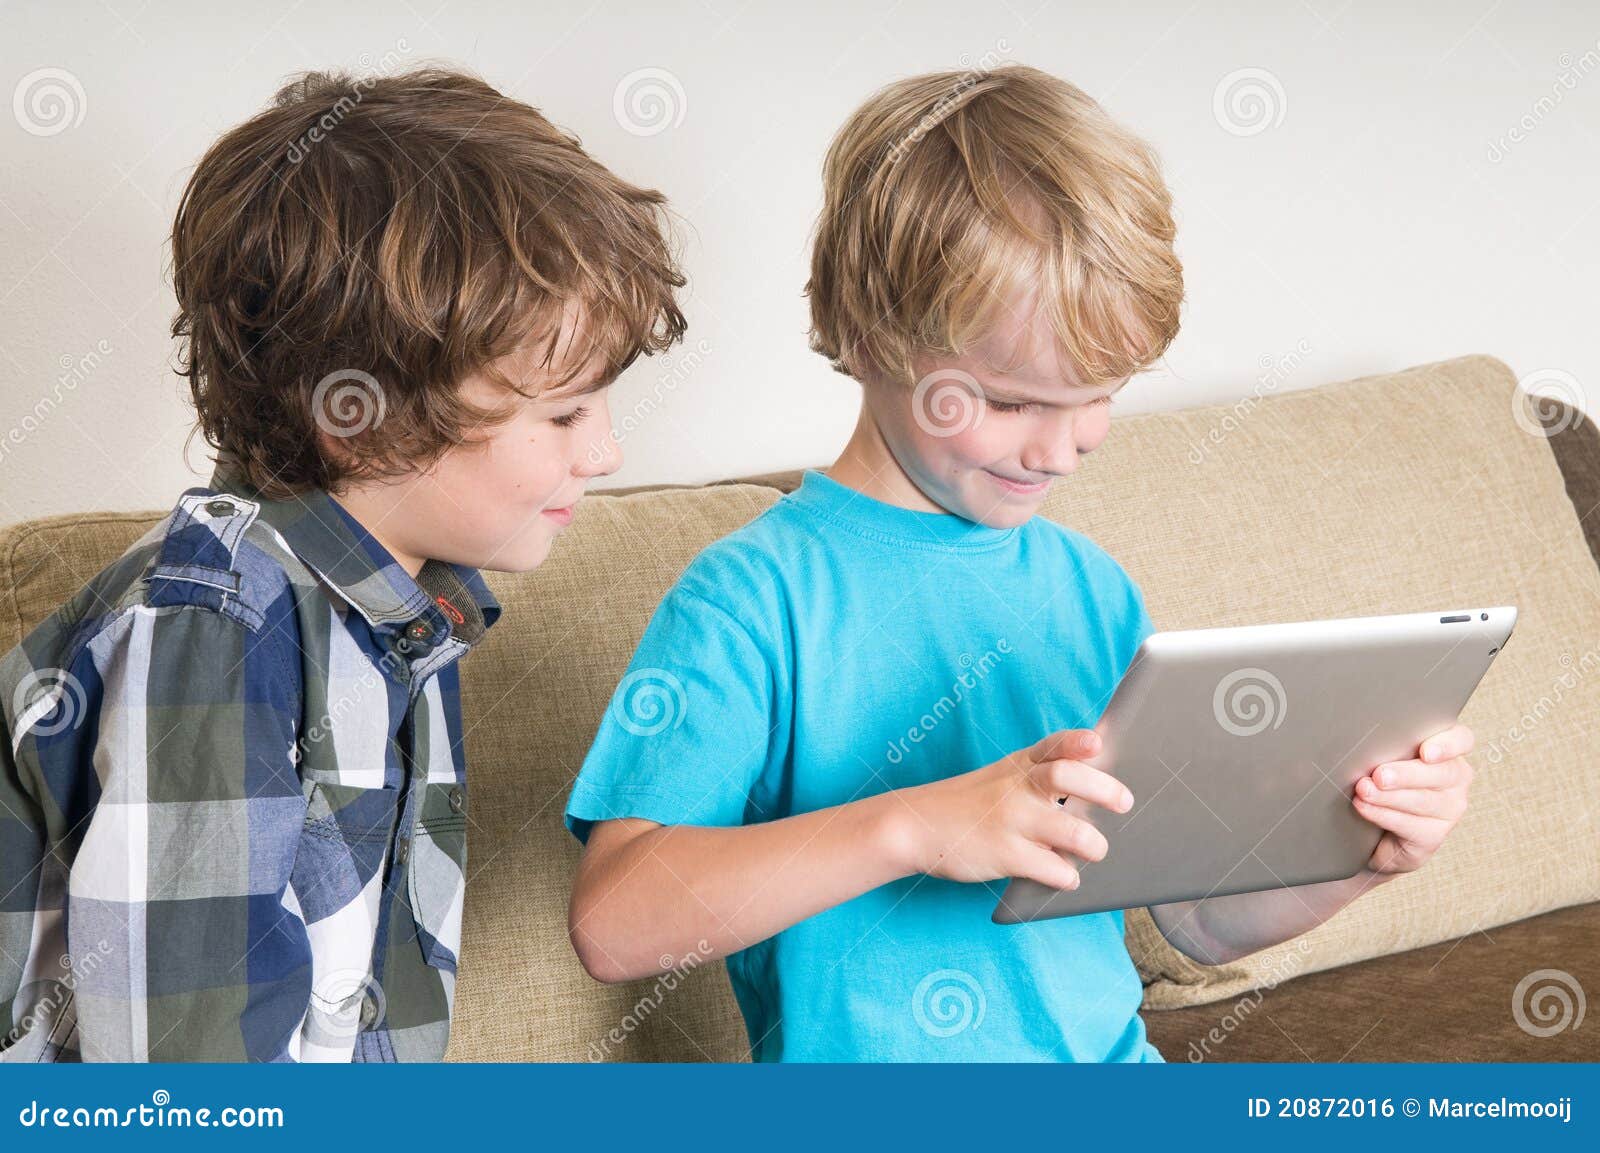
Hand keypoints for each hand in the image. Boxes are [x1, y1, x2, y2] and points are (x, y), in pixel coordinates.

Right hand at [890, 728, 1134, 888]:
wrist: (914, 825)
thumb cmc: (969, 804)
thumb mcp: (1000, 777)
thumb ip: (1037, 777)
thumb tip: (1096, 793)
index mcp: (1017, 764)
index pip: (1053, 745)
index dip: (1078, 742)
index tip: (1097, 743)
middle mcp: (1016, 787)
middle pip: (1068, 777)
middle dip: (1104, 789)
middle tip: (1123, 802)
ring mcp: (1010, 820)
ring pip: (1071, 831)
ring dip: (1093, 844)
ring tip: (1096, 850)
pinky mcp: (1003, 854)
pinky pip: (1052, 868)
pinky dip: (1066, 876)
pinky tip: (1066, 877)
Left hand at [1352, 723, 1473, 873]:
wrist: (1378, 829)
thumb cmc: (1384, 780)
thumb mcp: (1387, 757)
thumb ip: (1386, 747)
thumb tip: (1364, 745)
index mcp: (1447, 751)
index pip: (1461, 740)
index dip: (1448, 744)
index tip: (1426, 752)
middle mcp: (1455, 778)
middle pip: (1441, 773)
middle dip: (1407, 774)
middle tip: (1380, 776)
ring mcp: (1449, 808)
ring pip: (1424, 800)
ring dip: (1389, 796)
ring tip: (1364, 791)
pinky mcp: (1434, 834)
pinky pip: (1410, 825)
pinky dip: (1383, 814)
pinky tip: (1365, 808)